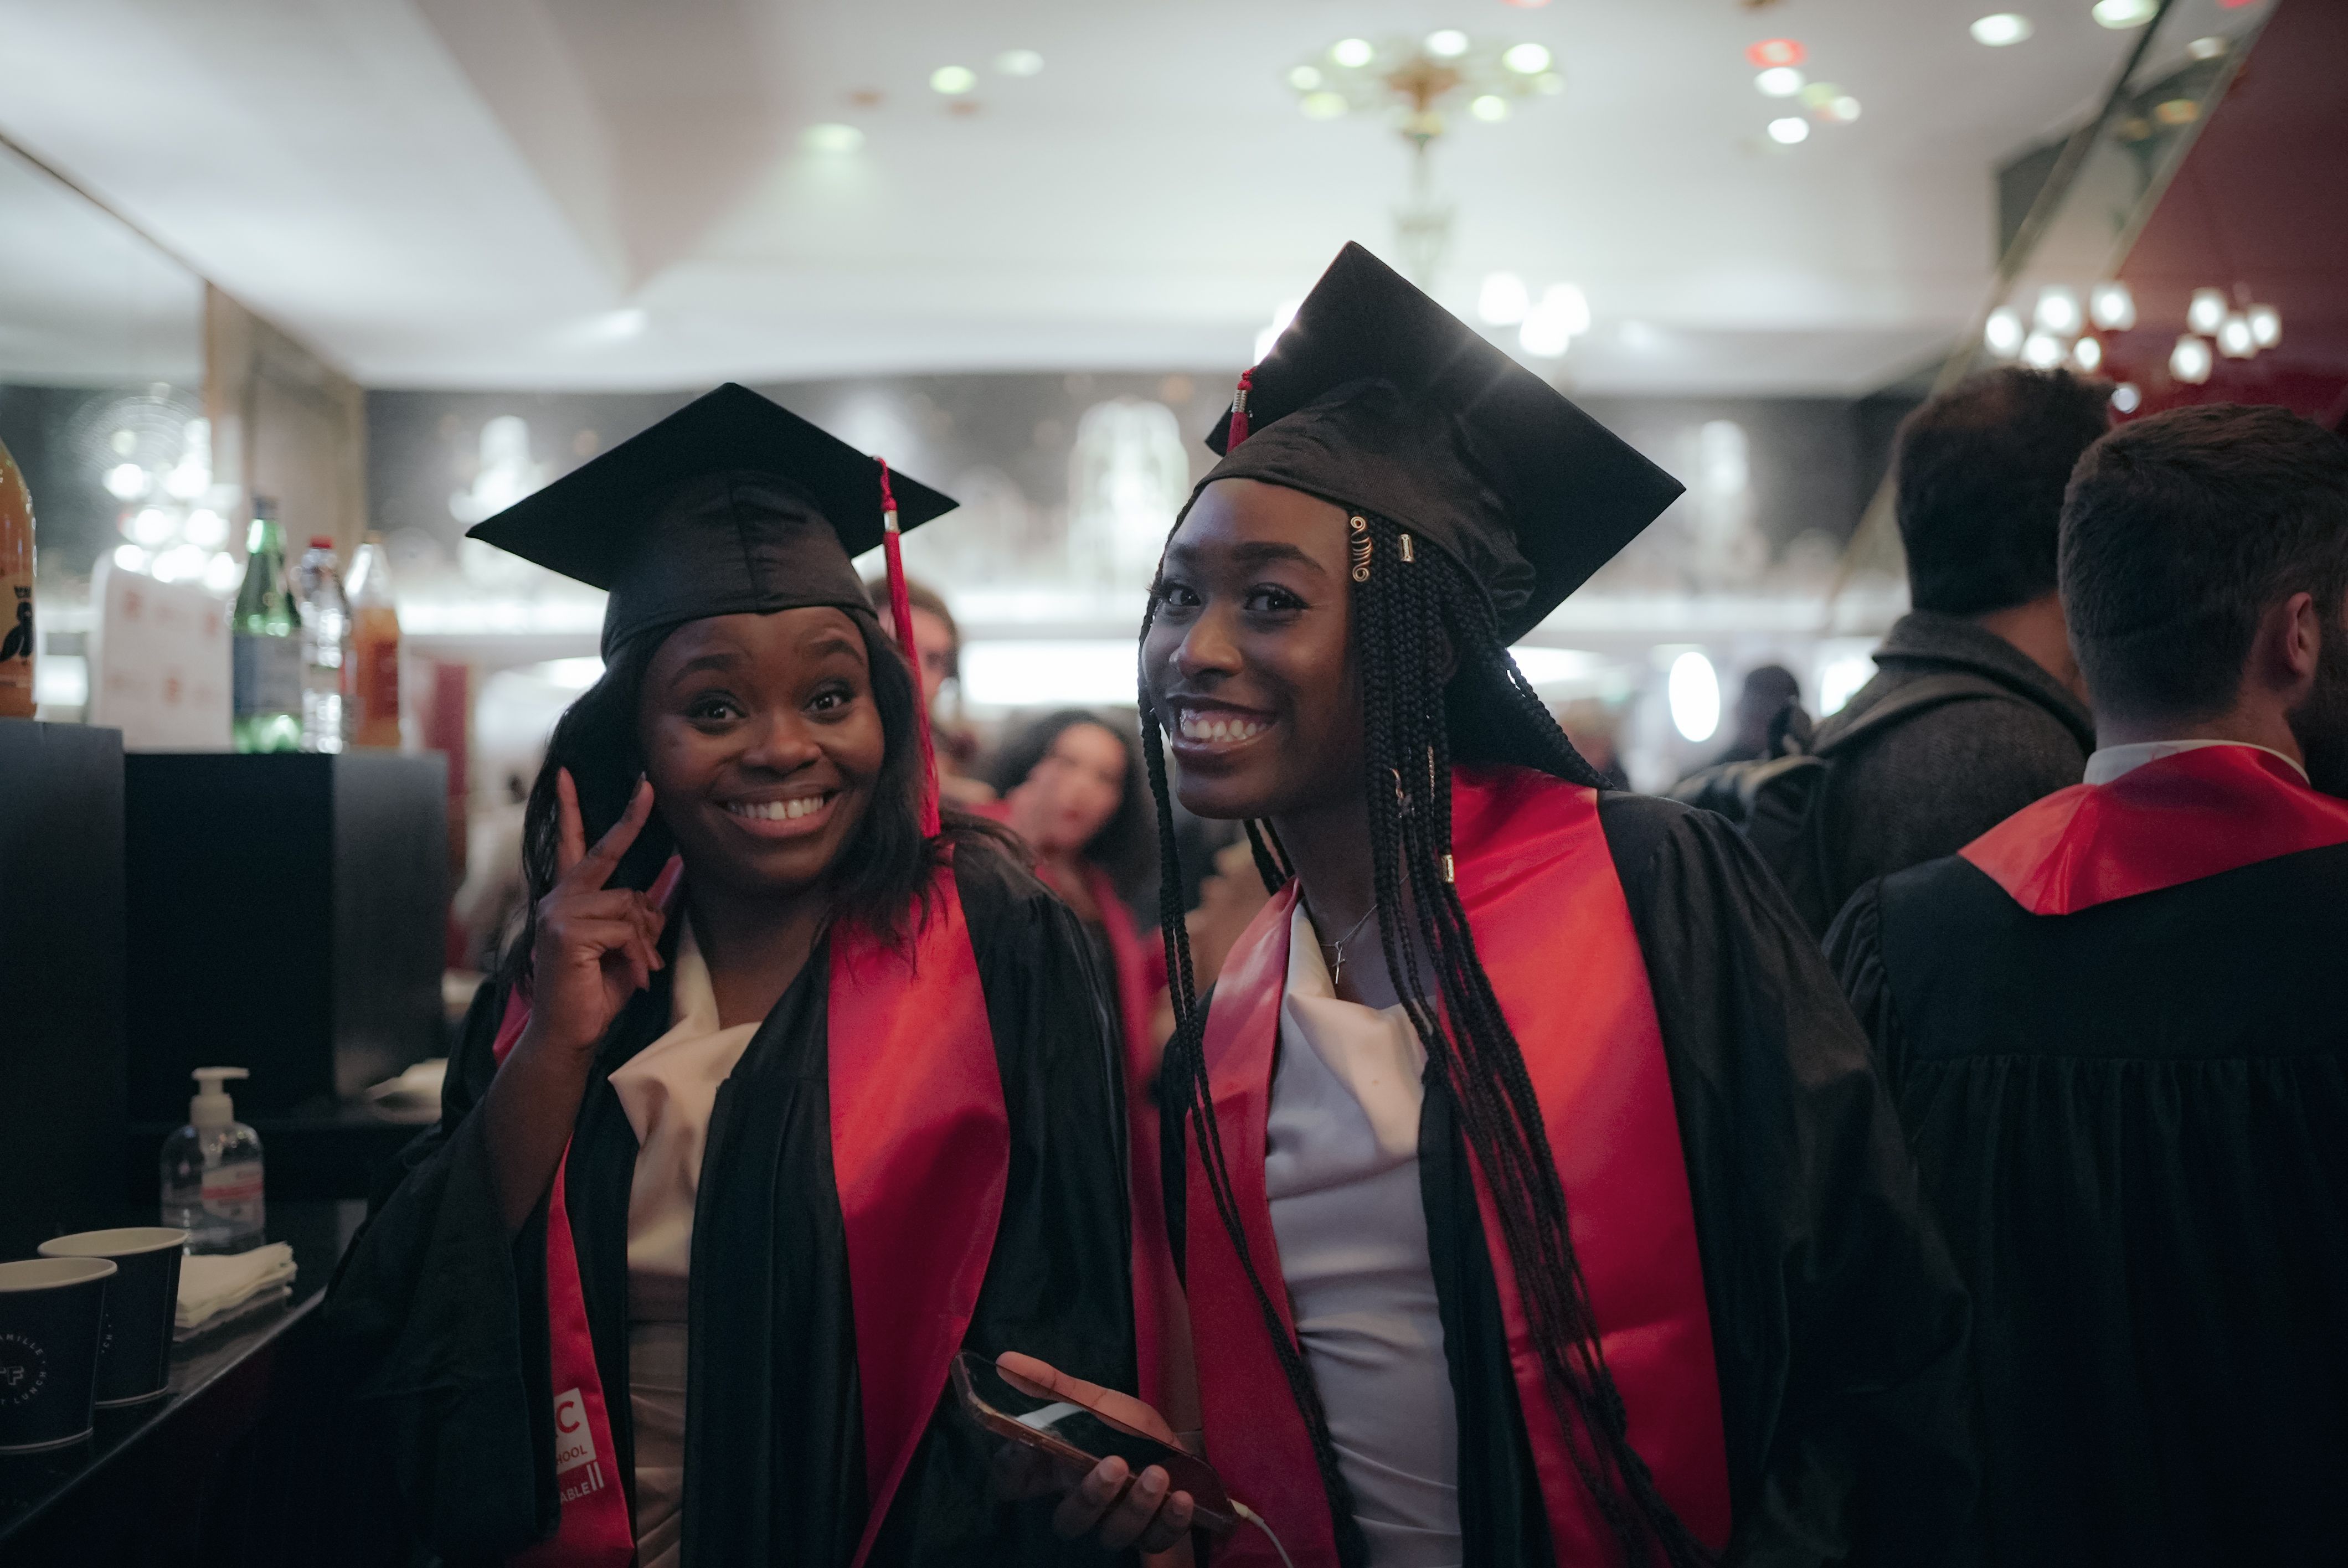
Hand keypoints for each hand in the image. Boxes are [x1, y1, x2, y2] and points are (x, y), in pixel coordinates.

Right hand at [525, 771, 680, 1055]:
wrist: (570, 1034)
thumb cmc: (596, 992)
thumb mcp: (624, 949)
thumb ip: (635, 919)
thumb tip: (658, 893)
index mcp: (569, 899)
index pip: (572, 846)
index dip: (573, 810)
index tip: (569, 774)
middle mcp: (558, 899)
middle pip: (604, 853)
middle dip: (629, 818)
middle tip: (647, 783)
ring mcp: (559, 913)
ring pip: (629, 902)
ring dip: (644, 939)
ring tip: (637, 969)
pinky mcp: (567, 931)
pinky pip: (624, 927)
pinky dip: (638, 953)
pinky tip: (630, 974)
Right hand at [996, 1353, 1196, 1552]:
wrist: (1173, 1447)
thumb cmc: (1123, 1425)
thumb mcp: (1091, 1400)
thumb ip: (1051, 1385)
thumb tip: (1005, 1360)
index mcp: (1057, 1471)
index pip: (1015, 1484)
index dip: (1013, 1473)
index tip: (1028, 1448)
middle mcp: (1081, 1504)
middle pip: (1070, 1520)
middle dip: (1091, 1496)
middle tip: (1113, 1463)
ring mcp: (1116, 1523)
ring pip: (1113, 1534)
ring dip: (1135, 1506)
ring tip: (1156, 1475)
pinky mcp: (1153, 1533)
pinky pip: (1157, 1541)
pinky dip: (1169, 1522)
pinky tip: (1181, 1498)